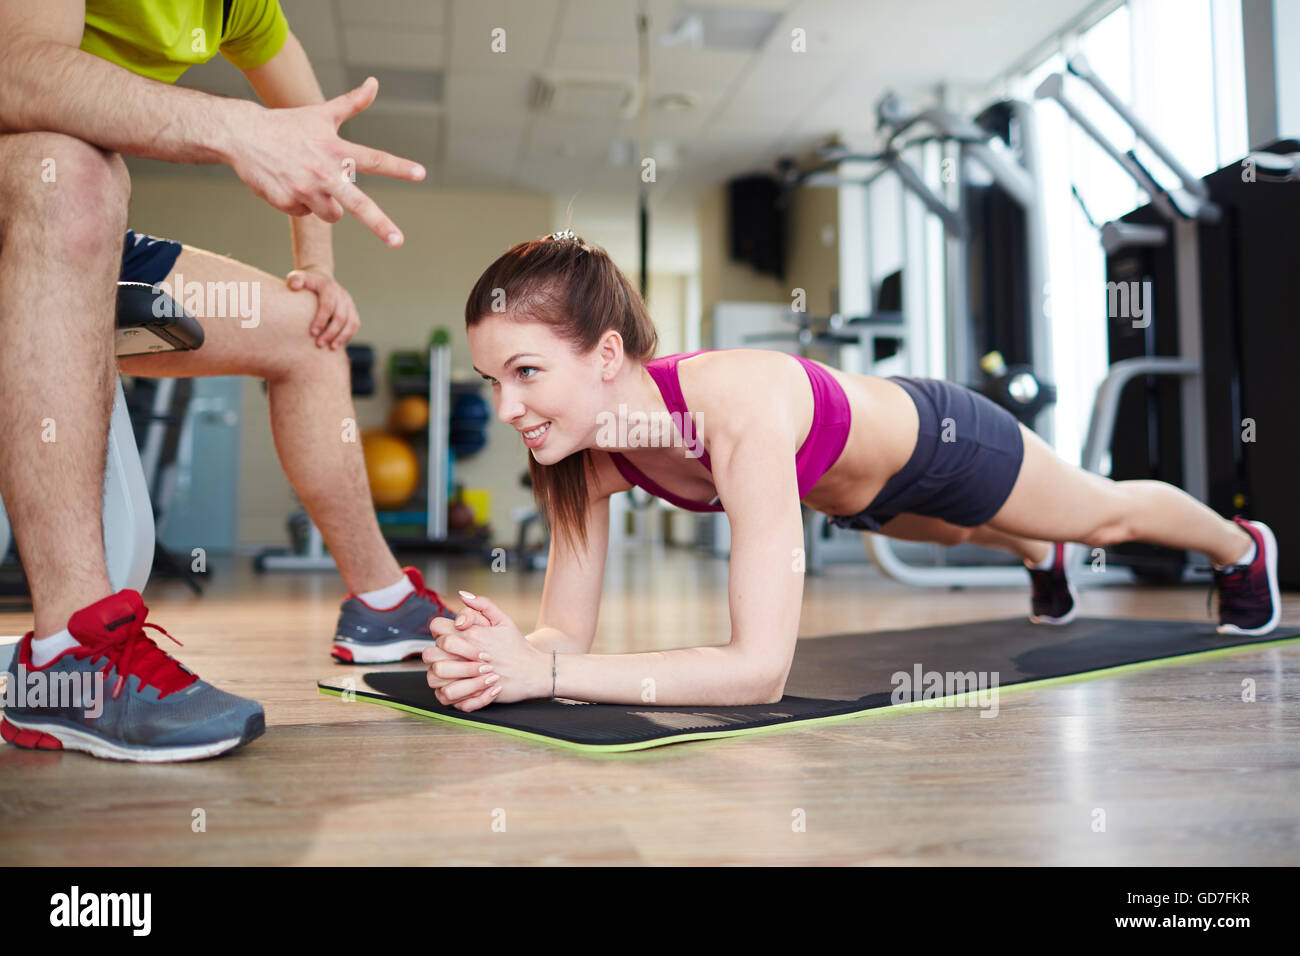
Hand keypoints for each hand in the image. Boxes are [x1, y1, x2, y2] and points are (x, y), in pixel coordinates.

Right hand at [226, 76, 424, 245]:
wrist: (242, 135)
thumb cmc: (287, 125)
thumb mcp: (321, 113)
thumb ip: (352, 103)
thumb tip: (375, 83)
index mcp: (335, 149)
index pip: (373, 159)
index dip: (398, 167)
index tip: (420, 173)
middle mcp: (323, 171)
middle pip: (359, 203)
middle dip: (380, 224)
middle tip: (398, 241)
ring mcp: (304, 189)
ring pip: (333, 214)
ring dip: (328, 204)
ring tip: (309, 181)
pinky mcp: (287, 202)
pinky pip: (307, 213)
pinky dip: (302, 203)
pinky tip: (288, 183)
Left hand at [286, 268, 358, 348]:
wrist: (320, 279)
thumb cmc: (305, 282)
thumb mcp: (297, 277)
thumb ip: (294, 280)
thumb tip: (294, 286)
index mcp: (328, 287)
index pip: (328, 306)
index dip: (321, 320)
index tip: (312, 333)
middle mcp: (342, 294)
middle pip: (340, 316)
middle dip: (331, 332)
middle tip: (319, 344)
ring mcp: (349, 302)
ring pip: (351, 322)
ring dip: (342, 336)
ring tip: (331, 347)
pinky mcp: (353, 309)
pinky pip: (355, 324)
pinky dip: (348, 335)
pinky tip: (338, 343)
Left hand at [421, 592, 548, 712]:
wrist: (533, 672)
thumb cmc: (517, 647)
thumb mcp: (504, 620)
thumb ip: (483, 604)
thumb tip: (462, 594)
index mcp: (471, 634)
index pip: (437, 626)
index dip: (440, 630)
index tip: (451, 636)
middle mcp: (466, 654)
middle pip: (430, 652)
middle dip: (436, 653)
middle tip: (449, 656)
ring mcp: (467, 676)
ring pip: (434, 676)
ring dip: (439, 674)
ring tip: (451, 673)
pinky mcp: (471, 694)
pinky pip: (446, 696)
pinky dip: (448, 692)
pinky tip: (458, 687)